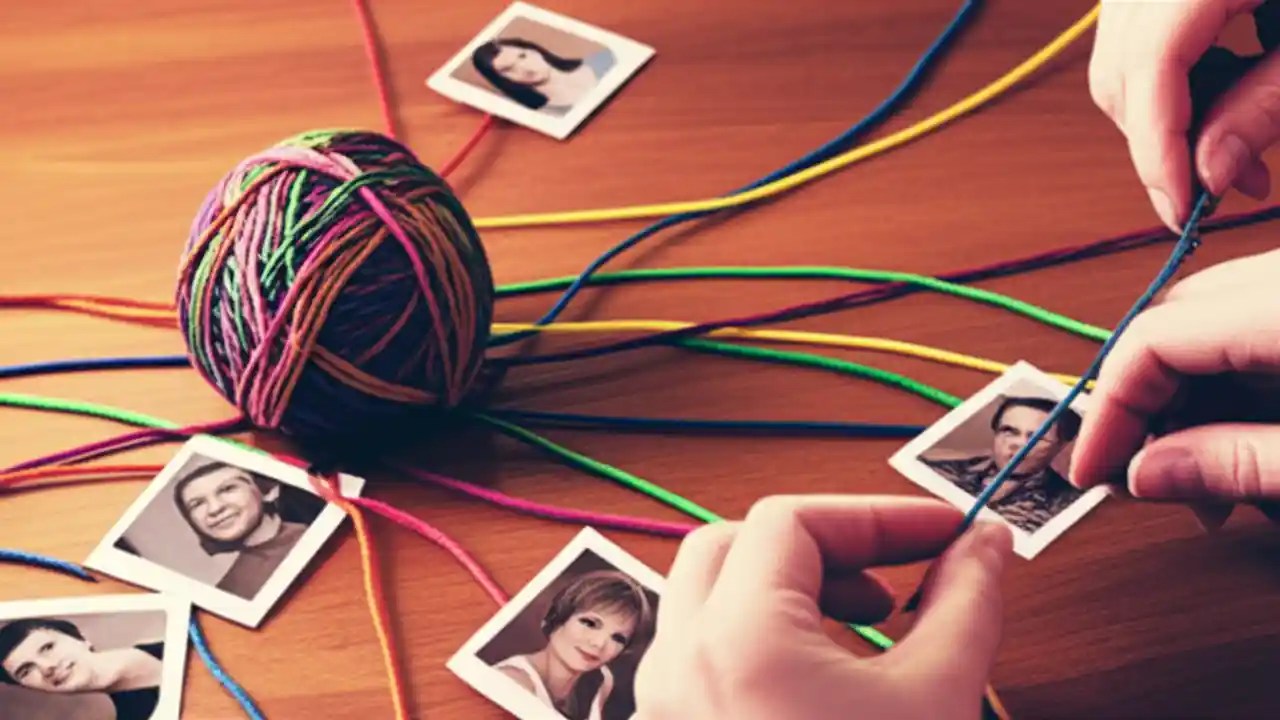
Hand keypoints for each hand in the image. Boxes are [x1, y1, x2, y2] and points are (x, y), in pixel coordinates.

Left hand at [632, 495, 1012, 719]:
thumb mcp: (936, 700)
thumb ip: (965, 604)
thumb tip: (982, 546)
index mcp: (733, 639)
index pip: (794, 520)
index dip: (878, 515)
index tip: (943, 532)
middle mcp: (680, 663)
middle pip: (736, 544)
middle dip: (822, 545)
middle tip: (894, 574)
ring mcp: (668, 703)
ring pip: (713, 597)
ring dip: (791, 590)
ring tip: (869, 630)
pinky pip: (708, 651)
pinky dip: (765, 637)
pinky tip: (829, 684)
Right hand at [1069, 249, 1279, 527]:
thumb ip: (1237, 464)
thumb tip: (1141, 476)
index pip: (1152, 338)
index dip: (1109, 409)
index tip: (1094, 471)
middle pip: (1175, 324)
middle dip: (1148, 406)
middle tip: (1146, 479)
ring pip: (1215, 329)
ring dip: (1199, 407)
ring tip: (1221, 486)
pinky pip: (1258, 332)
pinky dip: (1244, 393)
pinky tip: (1258, 448)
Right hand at [1088, 0, 1278, 230]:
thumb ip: (1269, 101)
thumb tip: (1209, 174)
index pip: (1149, 67)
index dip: (1158, 149)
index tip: (1183, 213)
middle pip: (1122, 68)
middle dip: (1165, 139)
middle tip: (1225, 185)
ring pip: (1125, 56)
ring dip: (1175, 112)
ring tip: (1240, 139)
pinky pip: (1147, 31)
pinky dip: (1185, 72)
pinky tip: (1237, 85)